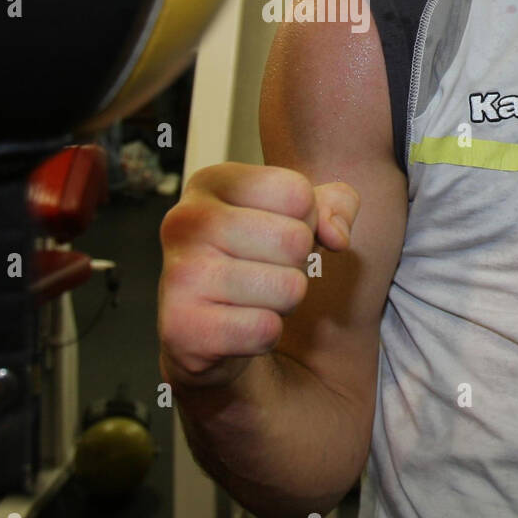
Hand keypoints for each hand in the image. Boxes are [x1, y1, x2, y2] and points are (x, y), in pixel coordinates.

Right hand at [157, 162, 359, 389]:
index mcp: (210, 182)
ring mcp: (180, 274)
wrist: (205, 329)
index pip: (299, 193)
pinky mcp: (184, 328)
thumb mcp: (300, 215)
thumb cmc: (256, 260)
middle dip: (297, 266)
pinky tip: (237, 326)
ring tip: (252, 298)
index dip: (306, 221)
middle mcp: (186, 221)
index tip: (277, 232)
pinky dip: (265, 335)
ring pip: (288, 288)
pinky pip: (266, 329)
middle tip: (266, 272)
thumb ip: (336, 204)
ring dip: (283, 302)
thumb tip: (336, 235)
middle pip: (295, 241)